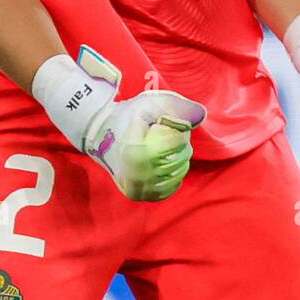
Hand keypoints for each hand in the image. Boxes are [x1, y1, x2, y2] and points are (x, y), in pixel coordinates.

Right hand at [31, 45, 205, 200]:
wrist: (99, 134)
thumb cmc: (127, 116)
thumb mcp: (149, 104)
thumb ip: (177, 107)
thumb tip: (201, 115)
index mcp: (140, 152)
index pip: (178, 144)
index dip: (181, 132)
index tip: (172, 126)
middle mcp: (138, 175)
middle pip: (179, 160)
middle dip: (182, 146)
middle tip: (171, 138)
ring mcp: (137, 188)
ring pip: (176, 176)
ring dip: (179, 161)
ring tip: (168, 150)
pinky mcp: (137, 195)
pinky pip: (167, 190)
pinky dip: (172, 178)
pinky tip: (167, 167)